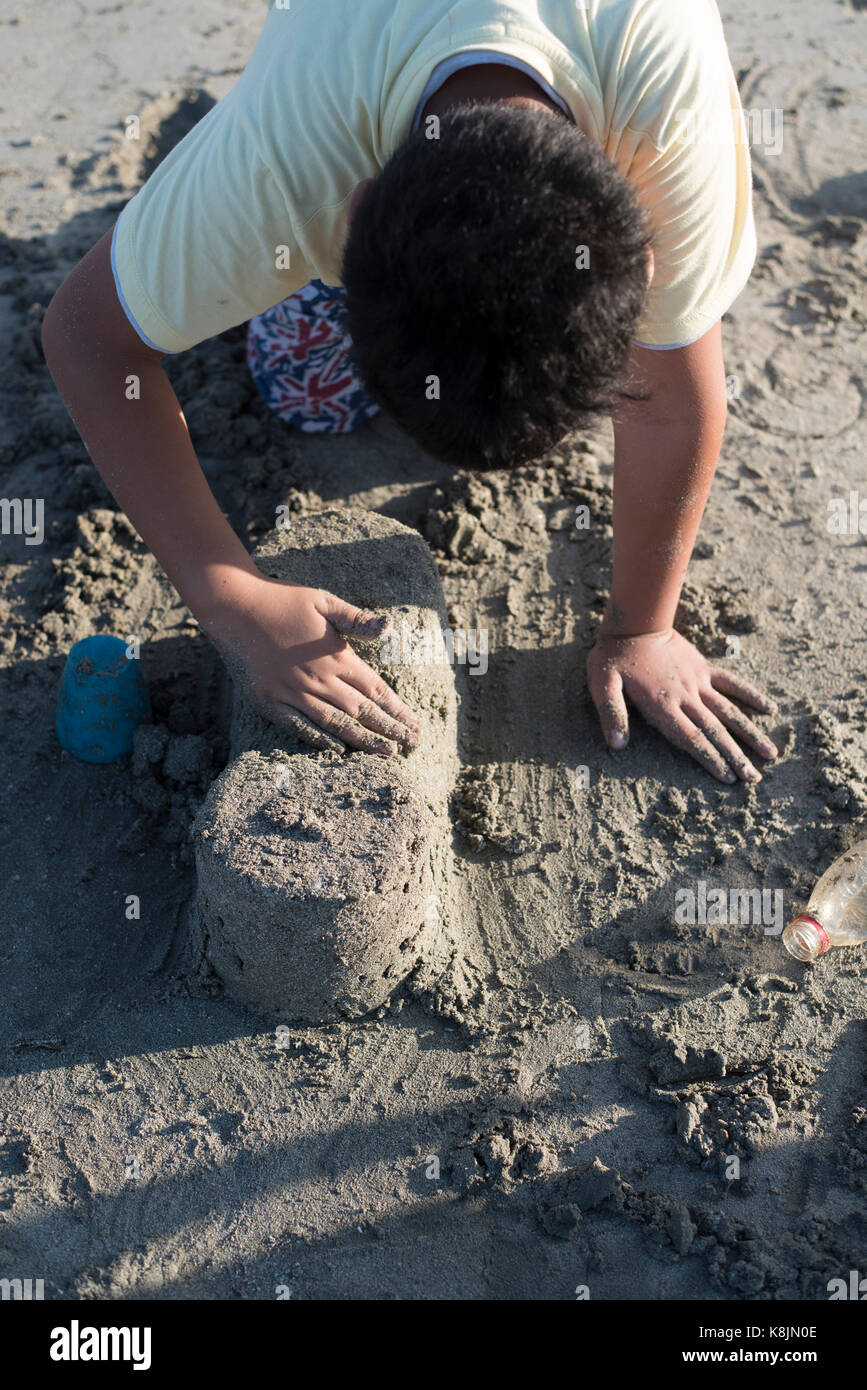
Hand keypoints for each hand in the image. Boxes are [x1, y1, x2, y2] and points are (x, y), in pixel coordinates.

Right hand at [201, 573, 418, 754]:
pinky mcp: (267, 701)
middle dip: (388, 730)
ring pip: (335, 723)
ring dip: (362, 740)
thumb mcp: (324, 601)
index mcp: (335, 657)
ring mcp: (291, 693)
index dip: (397, 710)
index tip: (414, 725)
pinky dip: (319, 739)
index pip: (375, 690)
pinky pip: (298, 726)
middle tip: (411, 745)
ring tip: (386, 752)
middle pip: (361, 711)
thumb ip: (357, 620)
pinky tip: (338, 748)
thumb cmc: (282, 599)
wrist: (232, 605)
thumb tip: (388, 629)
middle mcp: (317, 679)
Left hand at [587, 627, 777, 782]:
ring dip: (750, 733)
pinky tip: (770, 708)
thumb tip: (616, 745)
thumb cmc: (614, 657)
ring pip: (729, 712)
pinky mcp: (703, 668)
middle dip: (735, 757)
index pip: (691, 739)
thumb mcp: (602, 685)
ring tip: (770, 753)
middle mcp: (686, 697)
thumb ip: (611, 713)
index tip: (727, 778)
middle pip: (715, 731)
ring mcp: (698, 682)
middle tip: (754, 778)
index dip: (710, 759)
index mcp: (663, 705)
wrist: (635, 622)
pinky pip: (732, 683)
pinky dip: (751, 695)